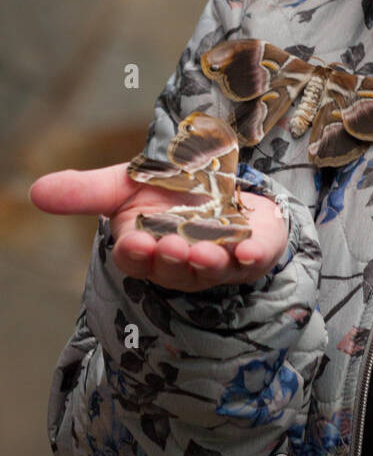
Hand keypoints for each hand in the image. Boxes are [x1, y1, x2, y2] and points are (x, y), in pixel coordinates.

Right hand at [29, 164, 287, 291]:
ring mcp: (220, 262)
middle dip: (172, 260)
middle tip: (172, 246)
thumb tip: (35, 192)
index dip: (136, 254)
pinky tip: (249, 251)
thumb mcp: (125, 184)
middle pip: (173, 270)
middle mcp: (182, 262)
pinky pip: (254, 259)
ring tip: (206, 254)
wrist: (220, 184)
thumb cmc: (166, 191)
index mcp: (147, 248)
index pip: (136, 260)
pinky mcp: (254, 252)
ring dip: (208, 264)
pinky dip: (253, 256)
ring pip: (211, 271)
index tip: (136, 243)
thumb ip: (86, 191)